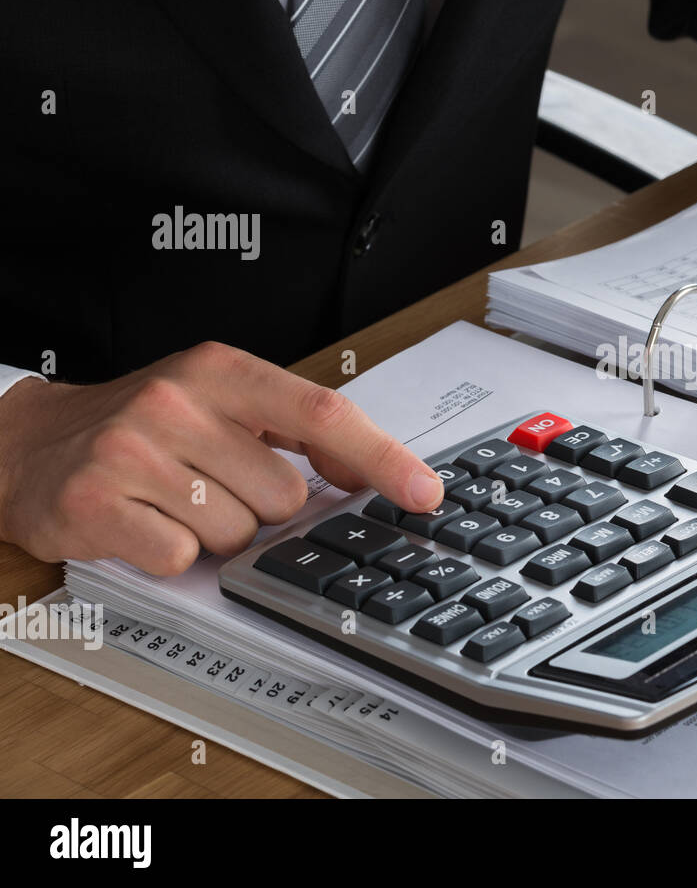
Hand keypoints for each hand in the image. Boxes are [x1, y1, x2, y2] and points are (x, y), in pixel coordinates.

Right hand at [0, 342, 443, 574]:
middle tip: (212, 483)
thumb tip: (369, 471)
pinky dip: (172, 553)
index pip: (324, 413)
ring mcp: (133, 452)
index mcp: (221, 370)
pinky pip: (182, 557)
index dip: (383, 457)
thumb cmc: (141, 425)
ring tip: (174, 500)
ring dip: (216, 532)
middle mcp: (178, 403)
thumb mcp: (219, 401)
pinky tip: (145, 522)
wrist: (27, 442)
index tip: (424, 492)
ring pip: (237, 532)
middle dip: (261, 507)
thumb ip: (294, 429)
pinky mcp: (97, 503)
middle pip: (284, 495)